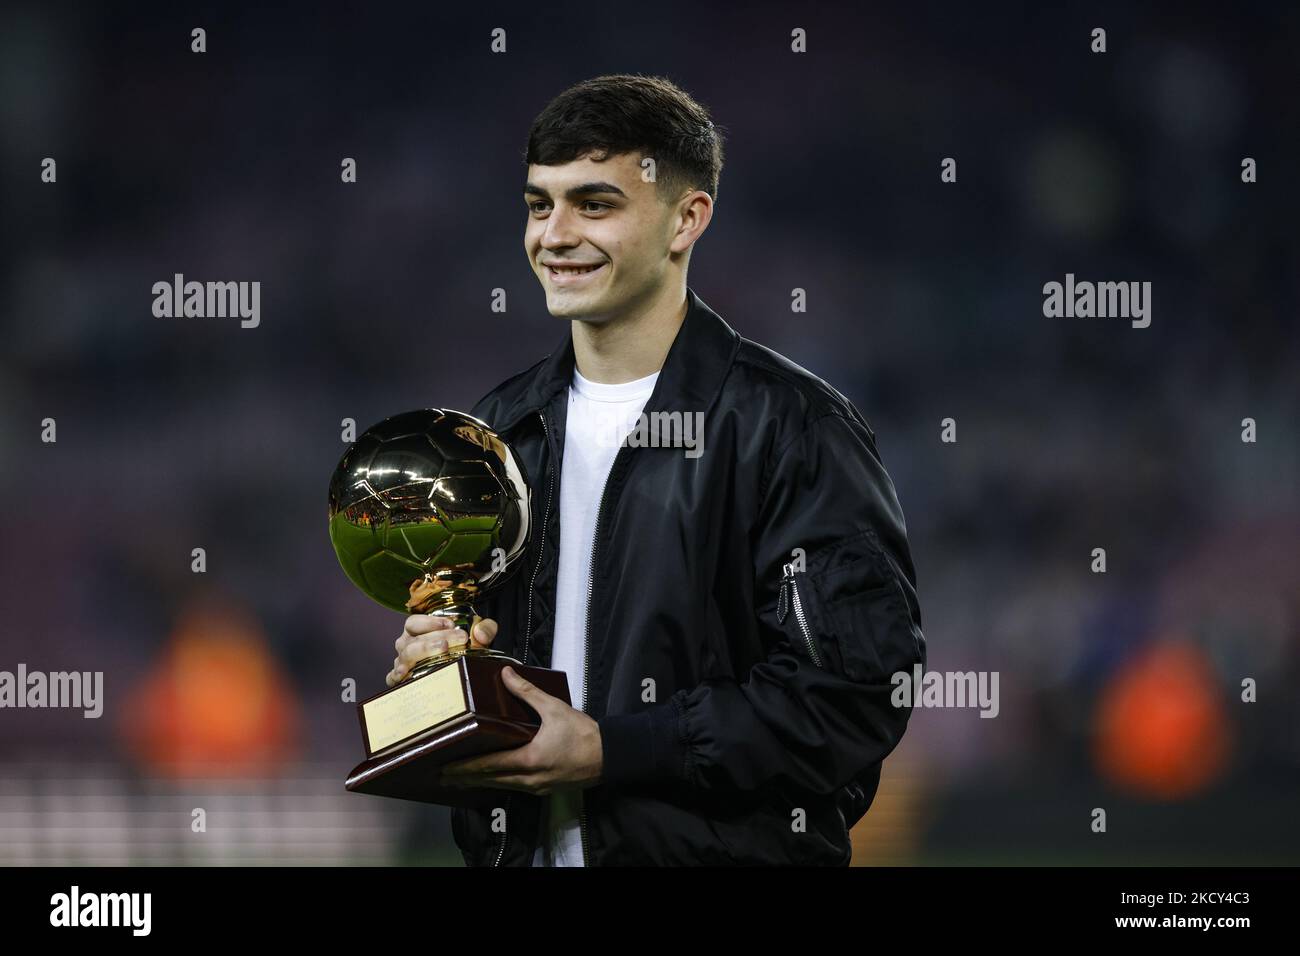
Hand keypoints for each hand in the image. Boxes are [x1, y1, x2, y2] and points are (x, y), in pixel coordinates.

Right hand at [386, 614, 497, 686]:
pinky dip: (396, 675)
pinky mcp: (402, 680)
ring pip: (407, 655)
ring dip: (425, 650)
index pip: (414, 622)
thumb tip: (481, 634)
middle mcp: (406, 644)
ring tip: (442, 650)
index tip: (451, 624)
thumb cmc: (462, 648)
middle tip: (459, 639)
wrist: (460, 669)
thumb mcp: (477, 636)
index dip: (431, 622)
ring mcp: (402, 662)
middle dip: (437, 637)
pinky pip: (393, 677)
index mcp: (417, 630)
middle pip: (414, 639)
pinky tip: (405, 673)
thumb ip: (485, 629)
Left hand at [439, 666, 602, 794]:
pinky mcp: (544, 789)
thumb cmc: (584, 735)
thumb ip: (527, 692)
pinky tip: (493, 779)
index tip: (446, 768)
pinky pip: (514, 788)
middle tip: (443, 776)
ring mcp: (537, 787)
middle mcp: (529, 778)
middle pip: (490, 781)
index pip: (489, 765)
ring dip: (481, 782)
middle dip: (466, 778)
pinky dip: (498, 783)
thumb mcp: (554, 708)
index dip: (465, 768)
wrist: (610, 756)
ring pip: (501, 786)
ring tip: (462, 779)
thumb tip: (506, 674)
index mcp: (529, 759)